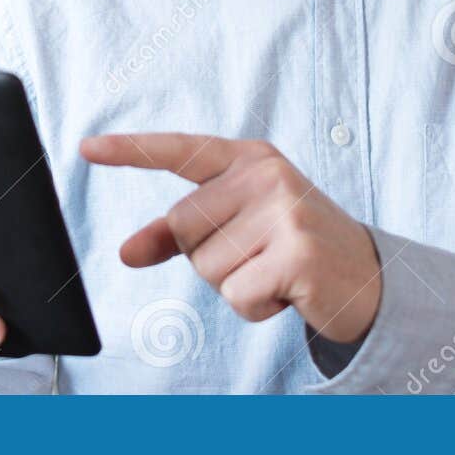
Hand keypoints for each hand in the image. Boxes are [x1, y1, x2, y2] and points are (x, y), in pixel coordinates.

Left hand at [80, 133, 381, 342]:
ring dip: (235, 284)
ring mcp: (285, 211)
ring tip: (275, 271)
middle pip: (182, 227)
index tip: (85, 148)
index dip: (130, 150)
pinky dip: (256, 307)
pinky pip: (237, 296)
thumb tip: (126, 252)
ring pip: (206, 268)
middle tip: (257, 254)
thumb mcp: (240, 226)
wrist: (369, 280)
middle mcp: (266, 175)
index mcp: (249, 159)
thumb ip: (179, 234)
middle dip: (208, 256)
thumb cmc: (292, 246)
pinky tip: (288, 292)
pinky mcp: (297, 254)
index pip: (180, 150)